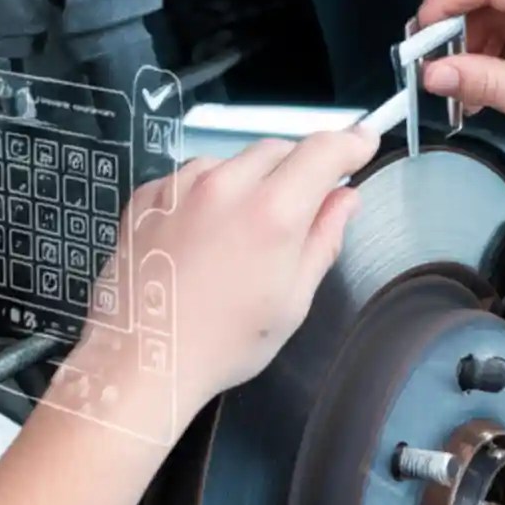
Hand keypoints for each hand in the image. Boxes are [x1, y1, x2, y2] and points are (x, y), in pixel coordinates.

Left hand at [85, 130, 378, 410]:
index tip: (363, 142)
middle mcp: (224, 187)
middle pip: (280, 149)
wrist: (142, 362)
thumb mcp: (292, 300)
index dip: (352, 143)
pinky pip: (193, 176)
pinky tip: (207, 238)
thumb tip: (345, 201)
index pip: (324, 151)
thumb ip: (324, 239)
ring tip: (244, 235)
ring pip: (235, 161)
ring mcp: (179, 186)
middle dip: (300, 169)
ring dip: (253, 182)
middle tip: (304, 208)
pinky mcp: (148, 195)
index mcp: (271, 214)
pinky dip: (211, 194)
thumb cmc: (219, 344)